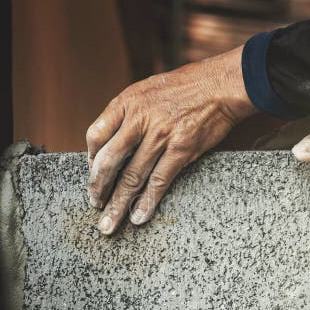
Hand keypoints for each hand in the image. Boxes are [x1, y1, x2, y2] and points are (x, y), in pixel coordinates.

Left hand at [86, 46, 254, 234]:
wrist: (219, 85)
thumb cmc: (186, 87)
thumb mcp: (148, 89)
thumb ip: (129, 113)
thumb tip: (114, 142)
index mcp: (127, 102)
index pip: (96, 135)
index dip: (90, 159)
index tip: (93, 173)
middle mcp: (139, 119)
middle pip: (108, 160)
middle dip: (98, 187)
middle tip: (94, 204)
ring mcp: (160, 135)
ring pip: (131, 176)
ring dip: (118, 204)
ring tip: (109, 223)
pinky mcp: (181, 149)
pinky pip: (159, 181)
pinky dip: (147, 202)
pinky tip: (139, 217)